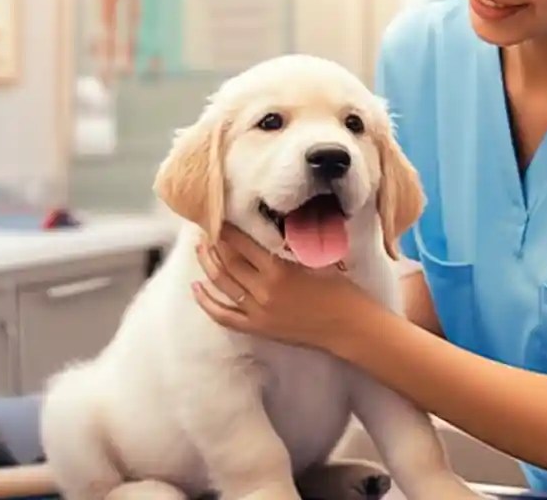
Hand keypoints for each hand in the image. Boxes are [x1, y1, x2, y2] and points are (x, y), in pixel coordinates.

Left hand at [191, 224, 375, 351]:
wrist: (350, 328)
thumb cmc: (341, 291)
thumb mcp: (319, 259)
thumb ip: (295, 243)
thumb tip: (278, 224)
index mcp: (279, 270)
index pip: (242, 244)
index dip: (226, 229)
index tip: (218, 216)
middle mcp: (263, 291)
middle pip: (227, 262)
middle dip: (214, 243)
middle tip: (205, 229)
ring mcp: (258, 312)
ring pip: (222, 285)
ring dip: (208, 265)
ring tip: (200, 249)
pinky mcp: (258, 329)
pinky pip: (224, 316)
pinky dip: (207, 303)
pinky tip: (196, 289)